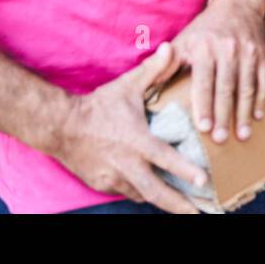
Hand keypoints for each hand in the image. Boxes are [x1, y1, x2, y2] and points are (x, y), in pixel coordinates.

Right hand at [52, 42, 205, 213]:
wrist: (60, 127)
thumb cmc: (98, 105)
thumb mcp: (127, 86)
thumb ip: (153, 70)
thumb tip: (172, 48)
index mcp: (136, 140)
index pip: (165, 158)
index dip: (185, 170)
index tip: (204, 181)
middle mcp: (126, 164)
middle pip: (157, 192)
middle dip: (180, 206)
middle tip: (201, 215)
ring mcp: (114, 178)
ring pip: (144, 196)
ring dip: (164, 203)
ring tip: (187, 210)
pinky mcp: (103, 185)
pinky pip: (128, 193)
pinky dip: (143, 193)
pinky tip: (157, 194)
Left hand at [171, 0, 264, 143]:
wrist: (238, 2)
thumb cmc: (205, 28)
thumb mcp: (183, 40)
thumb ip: (166, 65)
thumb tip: (146, 89)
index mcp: (204, 47)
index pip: (204, 81)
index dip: (204, 105)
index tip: (203, 128)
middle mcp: (228, 49)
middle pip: (226, 88)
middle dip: (224, 116)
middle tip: (221, 139)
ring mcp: (248, 52)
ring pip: (247, 87)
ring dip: (245, 113)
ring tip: (243, 135)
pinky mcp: (262, 55)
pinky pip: (264, 80)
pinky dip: (261, 99)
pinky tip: (258, 116)